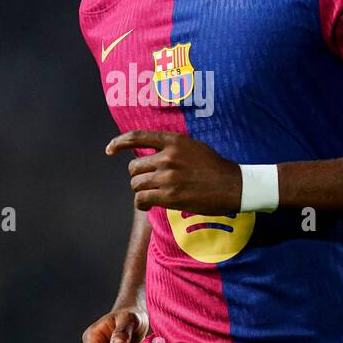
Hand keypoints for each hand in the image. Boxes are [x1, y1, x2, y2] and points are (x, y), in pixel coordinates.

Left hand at [105, 130, 240, 212]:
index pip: (137, 137)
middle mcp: (168, 157)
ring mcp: (168, 177)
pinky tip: (147, 205)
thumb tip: (150, 157)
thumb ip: (171, 148)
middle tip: (149, 183)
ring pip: (136, 184)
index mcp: (173, 141)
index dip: (119, 143)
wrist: (232, 185)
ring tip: (151, 195)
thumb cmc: (214, 167)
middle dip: (138, 177)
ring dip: (141, 191)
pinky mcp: (170, 196)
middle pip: (134, 167)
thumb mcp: (193, 147)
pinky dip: (141, 203)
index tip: (110, 150)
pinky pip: (142, 199)